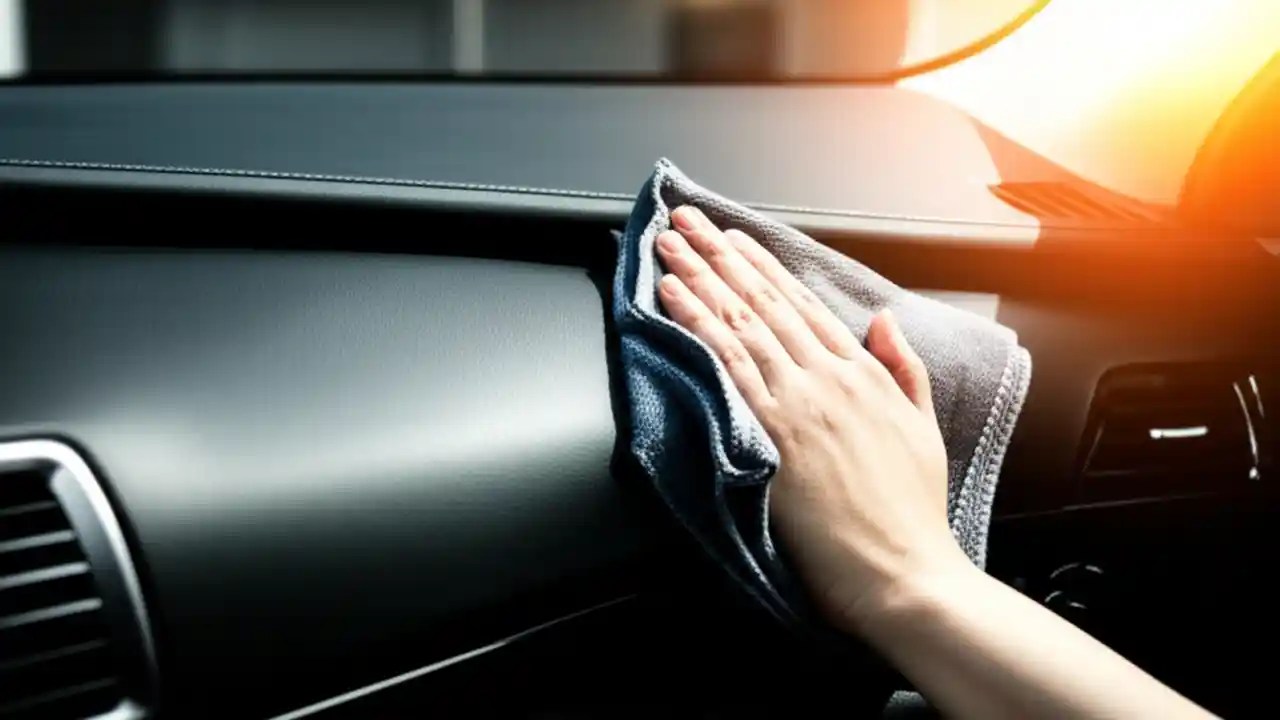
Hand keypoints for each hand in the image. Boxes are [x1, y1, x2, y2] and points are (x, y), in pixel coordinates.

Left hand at [655, 205, 969, 633]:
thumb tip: (882, 321)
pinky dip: (697, 324)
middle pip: (763, 301)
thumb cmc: (911, 514)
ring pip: (740, 322)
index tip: (734, 239)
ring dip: (698, 276)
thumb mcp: (921, 427)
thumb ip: (902, 368)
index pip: (801, 305)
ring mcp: (798, 402)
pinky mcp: (771, 433)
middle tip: (686, 220)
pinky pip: (725, 364)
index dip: (762, 267)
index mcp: (862, 375)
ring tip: (669, 243)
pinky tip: (673, 297)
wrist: (904, 573)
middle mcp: (827, 378)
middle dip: (720, 255)